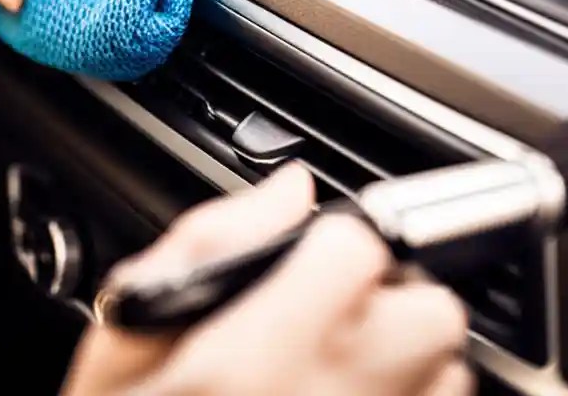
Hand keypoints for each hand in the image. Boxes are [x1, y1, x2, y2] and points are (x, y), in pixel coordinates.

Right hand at [62, 164, 473, 395]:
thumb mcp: (123, 343)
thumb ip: (206, 246)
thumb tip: (290, 190)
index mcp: (255, 360)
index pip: (361, 249)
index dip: (333, 243)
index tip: (303, 262)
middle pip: (430, 312)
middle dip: (389, 301)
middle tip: (328, 320)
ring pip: (445, 373)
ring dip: (404, 362)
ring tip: (332, 377)